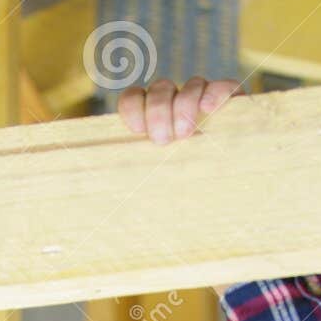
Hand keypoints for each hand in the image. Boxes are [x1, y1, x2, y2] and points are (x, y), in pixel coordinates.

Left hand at [117, 76, 244, 296]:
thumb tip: (85, 235)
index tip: (136, 131)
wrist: (232, 222)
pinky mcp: (235, 109)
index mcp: (154, 128)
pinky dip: (217, 93)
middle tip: (163, 141)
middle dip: (159, 110)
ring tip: (187, 134)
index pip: (135, 100)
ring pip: (191, 85)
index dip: (133, 108)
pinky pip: (224, 88)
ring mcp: (206, 108)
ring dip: (185, 104)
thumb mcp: (155, 206)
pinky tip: (212, 108)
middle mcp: (178, 113)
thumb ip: (133, 199)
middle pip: (161, 90)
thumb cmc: (187, 217)